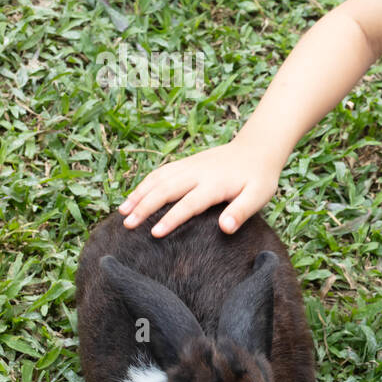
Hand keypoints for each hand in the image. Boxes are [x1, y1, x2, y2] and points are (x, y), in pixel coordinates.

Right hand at [117, 138, 282, 237]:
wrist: (258, 148)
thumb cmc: (259, 177)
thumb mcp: (258, 196)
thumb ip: (241, 211)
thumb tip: (225, 228)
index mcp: (214, 184)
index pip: (189, 204)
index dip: (171, 219)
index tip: (154, 233)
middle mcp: (197, 172)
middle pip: (165, 189)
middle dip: (144, 206)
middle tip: (127, 225)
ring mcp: (189, 165)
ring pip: (158, 178)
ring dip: (139, 194)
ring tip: (122, 212)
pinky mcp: (186, 162)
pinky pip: (161, 172)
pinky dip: (144, 184)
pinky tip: (134, 196)